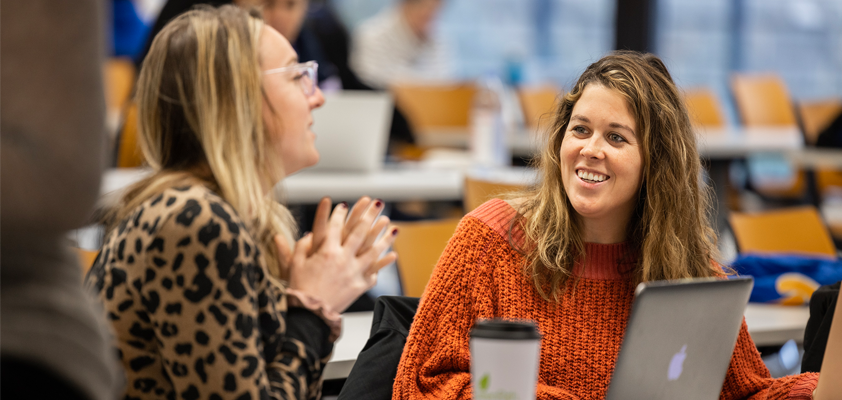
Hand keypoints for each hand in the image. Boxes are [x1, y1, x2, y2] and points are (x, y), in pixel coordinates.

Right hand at [275, 200, 397, 312]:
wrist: (310, 314)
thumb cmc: (300, 288)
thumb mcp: (295, 264)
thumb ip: (301, 246)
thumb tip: (308, 234)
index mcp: (326, 251)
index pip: (334, 226)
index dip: (339, 213)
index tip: (344, 204)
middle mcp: (343, 259)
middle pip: (359, 232)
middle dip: (369, 215)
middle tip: (377, 204)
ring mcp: (353, 272)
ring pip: (373, 250)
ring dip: (383, 236)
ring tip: (391, 225)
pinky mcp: (359, 286)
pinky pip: (375, 272)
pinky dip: (384, 263)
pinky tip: (393, 255)